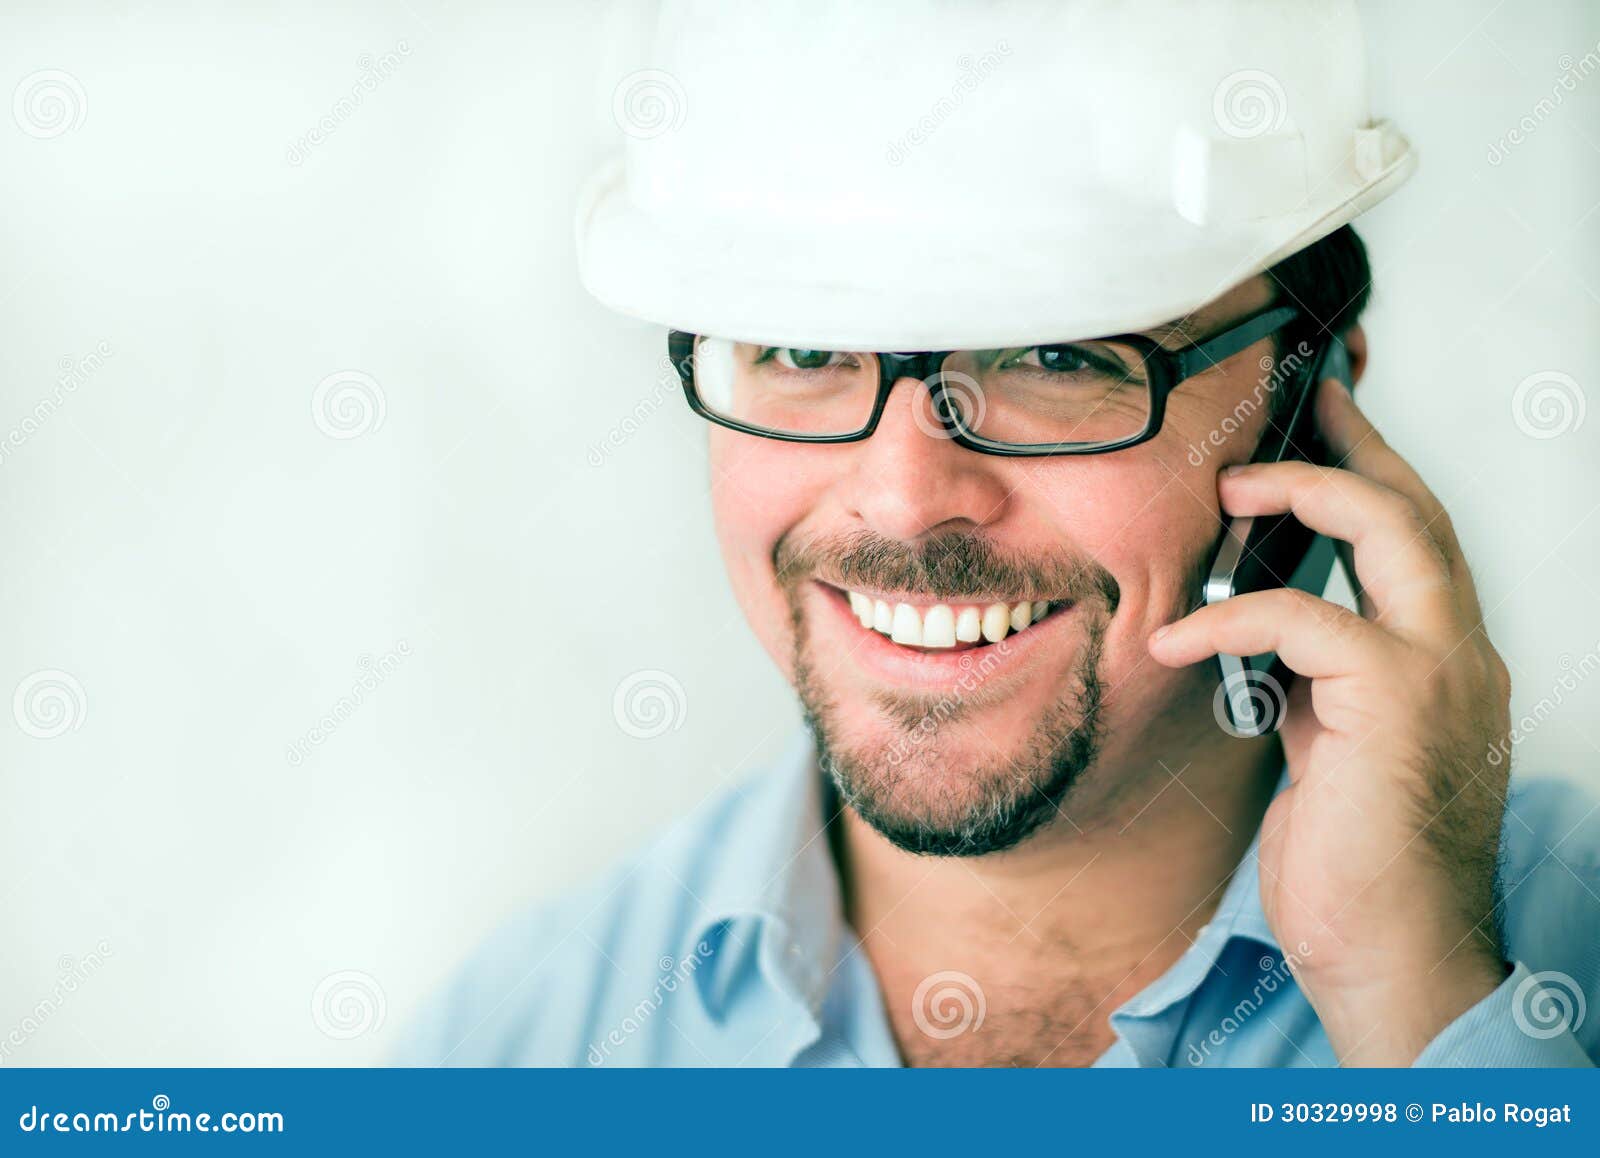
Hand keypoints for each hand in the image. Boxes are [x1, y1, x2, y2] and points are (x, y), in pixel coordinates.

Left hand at [1147, 376, 1511, 1064]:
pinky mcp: (1395, 703)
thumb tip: (1258, 635)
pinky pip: (1304, 619)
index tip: (1324, 422)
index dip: (1374, 471)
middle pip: (1419, 511)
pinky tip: (1175, 640)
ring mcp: (1441, 675)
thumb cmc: (1355, 865)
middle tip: (1287, 414)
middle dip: (1348, 448)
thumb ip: (1311, 685)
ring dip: (1300, 495)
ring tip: (1227, 497)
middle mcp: (1462, 658)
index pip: (1420, 544)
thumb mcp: (1328, 751)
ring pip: (1389, 530)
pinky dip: (1229, 618)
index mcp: (1447, 666)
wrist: (1389, 957)